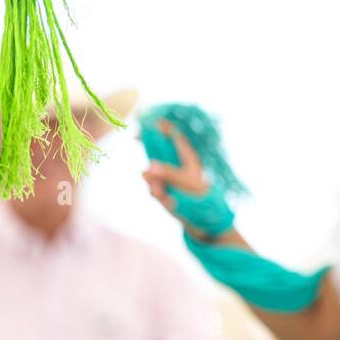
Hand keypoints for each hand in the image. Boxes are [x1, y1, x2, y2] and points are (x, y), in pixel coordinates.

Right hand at [141, 118, 211, 237]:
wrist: (203, 220)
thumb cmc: (201, 195)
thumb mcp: (187, 182)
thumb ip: (168, 174)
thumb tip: (147, 167)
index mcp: (186, 155)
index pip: (172, 134)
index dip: (160, 125)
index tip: (146, 119)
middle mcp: (175, 163)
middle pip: (157, 147)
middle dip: (146, 142)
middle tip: (136, 137)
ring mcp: (167, 176)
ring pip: (152, 170)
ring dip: (153, 180)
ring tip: (162, 192)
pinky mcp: (162, 190)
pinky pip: (153, 187)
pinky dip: (157, 194)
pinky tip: (169, 201)